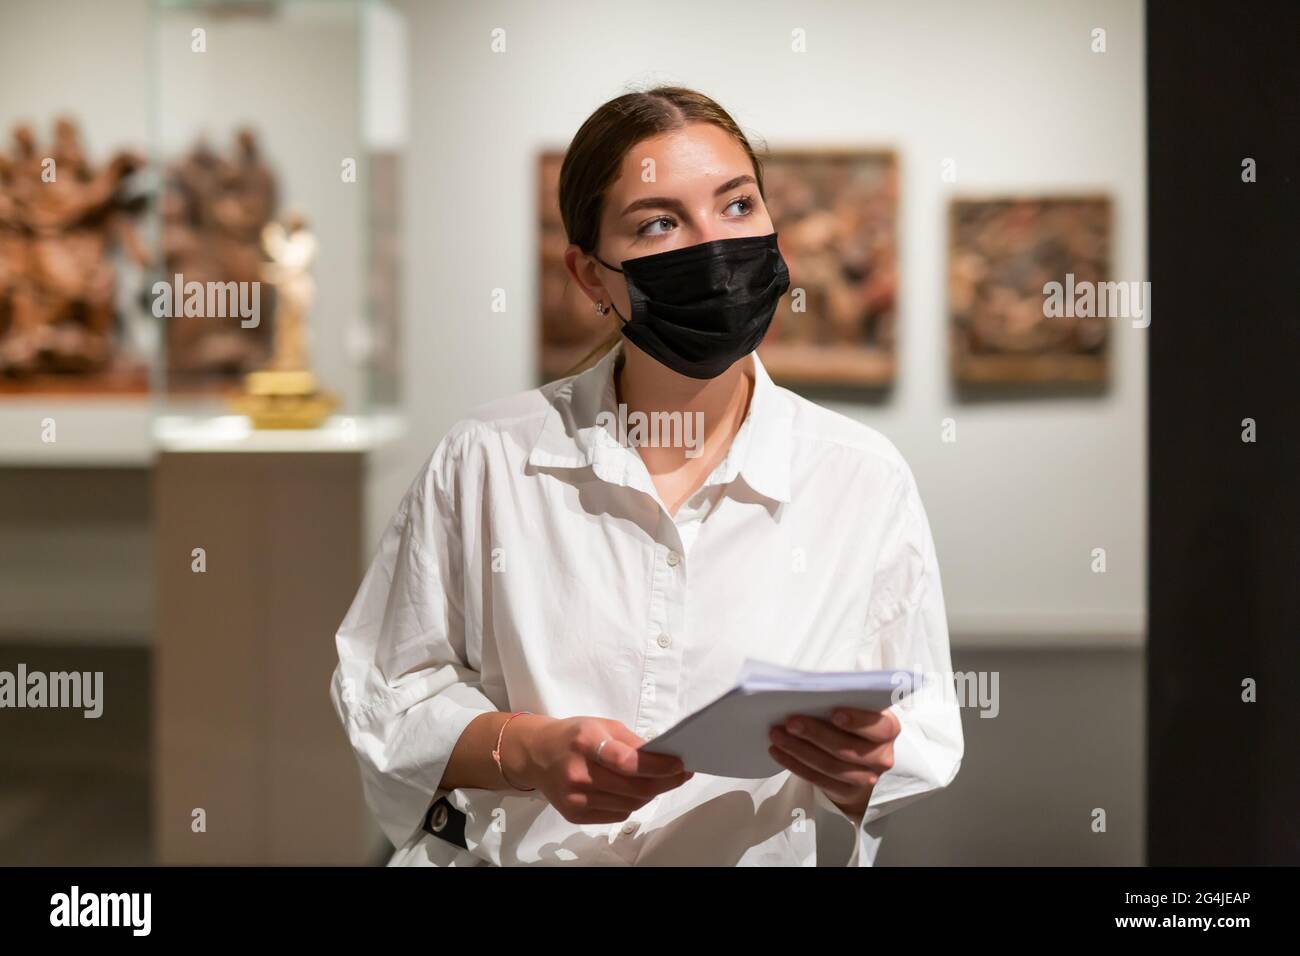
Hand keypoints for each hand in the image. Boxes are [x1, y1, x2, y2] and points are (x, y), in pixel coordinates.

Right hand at [510, 716, 693, 824]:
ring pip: (629, 805)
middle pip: (633, 789)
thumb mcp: (602, 725)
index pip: (628, 762)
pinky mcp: (575, 815)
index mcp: (586, 743)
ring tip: (660, 781)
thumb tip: (664, 757)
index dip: (658, 767)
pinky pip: (617, 815)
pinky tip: (636, 792)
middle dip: (664, 783)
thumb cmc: (574, 736)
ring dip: (650, 794)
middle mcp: (578, 774)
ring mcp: (575, 798)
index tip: (680, 765)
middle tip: (680, 775)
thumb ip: (632, 742)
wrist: (536, 755)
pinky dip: (632, 804)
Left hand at [767, 707, 901, 816]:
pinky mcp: (846, 792)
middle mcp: (882, 757)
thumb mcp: (858, 710)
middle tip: (790, 721)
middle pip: (847, 748)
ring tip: (777, 735)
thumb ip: (844, 702)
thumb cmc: (854, 725)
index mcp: (888, 729)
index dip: (858, 721)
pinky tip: (778, 751)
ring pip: (829, 766)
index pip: (880, 727)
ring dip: (798, 749)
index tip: (835, 713)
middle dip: (815, 734)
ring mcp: (866, 778)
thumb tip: (811, 693)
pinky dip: (794, 764)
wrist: (860, 761)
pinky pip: (818, 779)